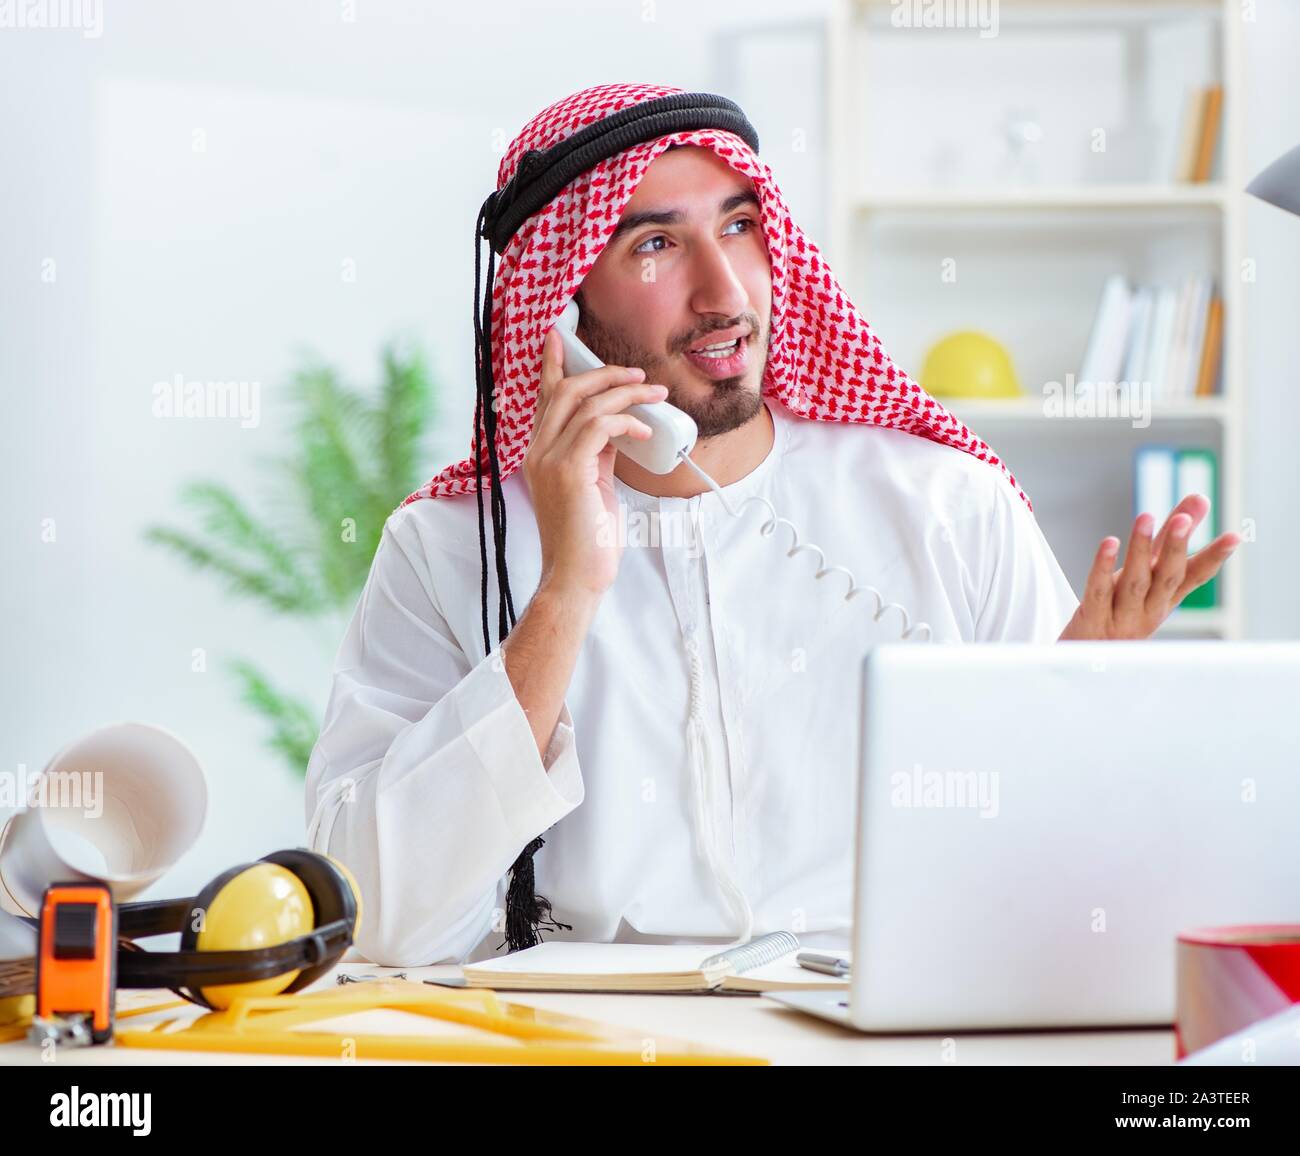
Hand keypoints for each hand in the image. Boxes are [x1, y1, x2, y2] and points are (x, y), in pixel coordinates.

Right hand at [520, 326, 666, 598]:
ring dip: (624, 393)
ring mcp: (549, 460)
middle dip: (603, 373)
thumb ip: (597, 453)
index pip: (545, 398)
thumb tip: (616, 426)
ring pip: (584, 403)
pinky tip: (644, 428)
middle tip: (637, 373)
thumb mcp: (593, 484)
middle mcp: (538, 451)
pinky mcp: (568, 470)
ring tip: (654, 393)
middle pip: (564, 390)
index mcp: (540, 453)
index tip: (559, 337)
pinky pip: (597, 427)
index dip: (553, 365)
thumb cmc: (588, 538)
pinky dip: (624, 420)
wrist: (576, 576)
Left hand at [1058, 494, 1239, 640]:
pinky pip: (1098, 590)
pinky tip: (1109, 543)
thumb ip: (1169, 537)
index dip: (1213, 557)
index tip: (1234, 537)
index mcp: (1166, 598)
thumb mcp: (1149, 573)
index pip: (1194, 576)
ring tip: (1146, 517)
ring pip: (1134, 582)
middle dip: (1176, 547)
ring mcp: (1121, 616)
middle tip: (1183, 519)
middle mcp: (1148, 609)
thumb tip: (1199, 499)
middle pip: (1166, 577)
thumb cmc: (1120, 608)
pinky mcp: (1092, 618)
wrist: (1086, 656)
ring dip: (1140, 549)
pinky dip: (1103, 567)